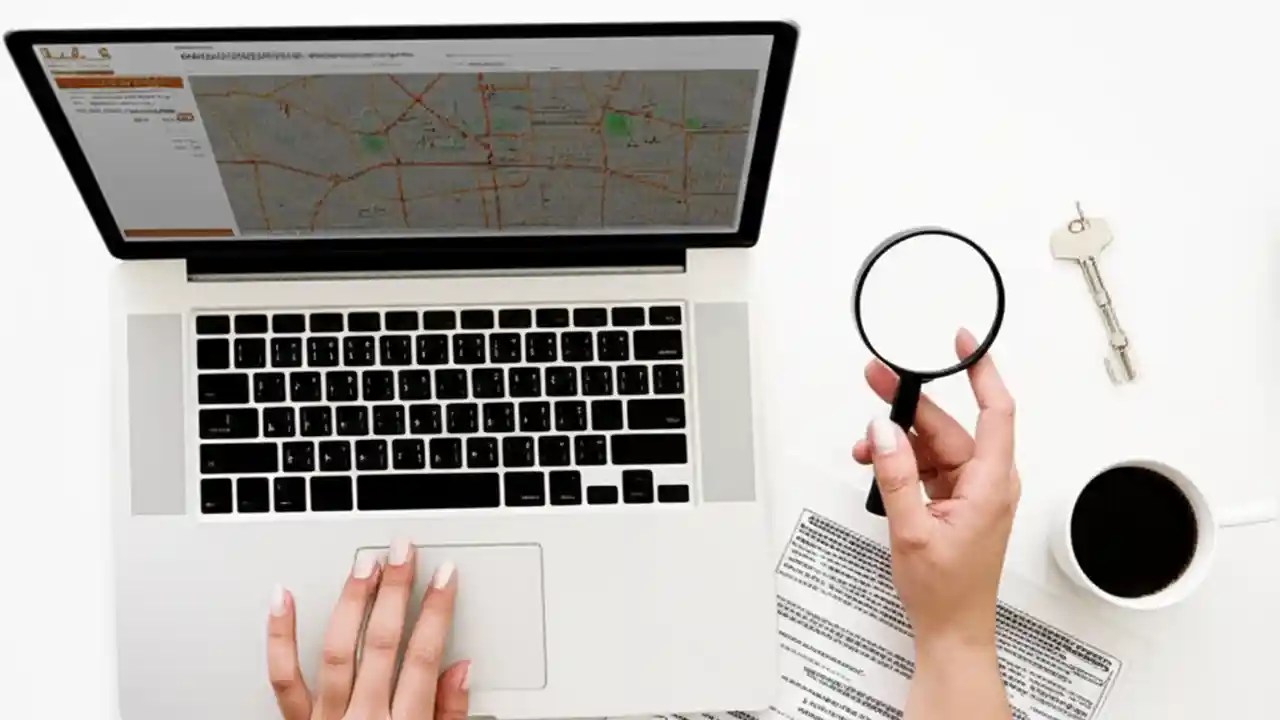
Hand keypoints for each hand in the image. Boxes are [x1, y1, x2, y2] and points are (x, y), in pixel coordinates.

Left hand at [266, 540, 469, 719]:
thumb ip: (450, 715)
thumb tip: (461, 669)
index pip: (424, 656)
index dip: (437, 610)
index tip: (445, 576)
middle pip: (383, 643)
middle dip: (396, 591)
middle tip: (403, 551)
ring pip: (338, 650)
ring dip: (351, 602)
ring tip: (364, 566)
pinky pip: (283, 677)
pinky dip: (279, 635)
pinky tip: (281, 597)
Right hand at [853, 329, 1017, 718]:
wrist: (952, 630)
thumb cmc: (946, 591)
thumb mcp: (912, 530)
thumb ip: (896, 476)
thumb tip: (884, 433)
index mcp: (991, 484)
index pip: (996, 410)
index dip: (982, 370)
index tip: (964, 343)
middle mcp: (987, 482)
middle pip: (949, 425)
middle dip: (909, 405)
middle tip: (877, 379)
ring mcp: (971, 492)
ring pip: (933, 445)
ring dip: (898, 441)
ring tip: (864, 446)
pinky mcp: (955, 501)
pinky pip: (928, 466)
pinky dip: (901, 462)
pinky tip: (878, 465)